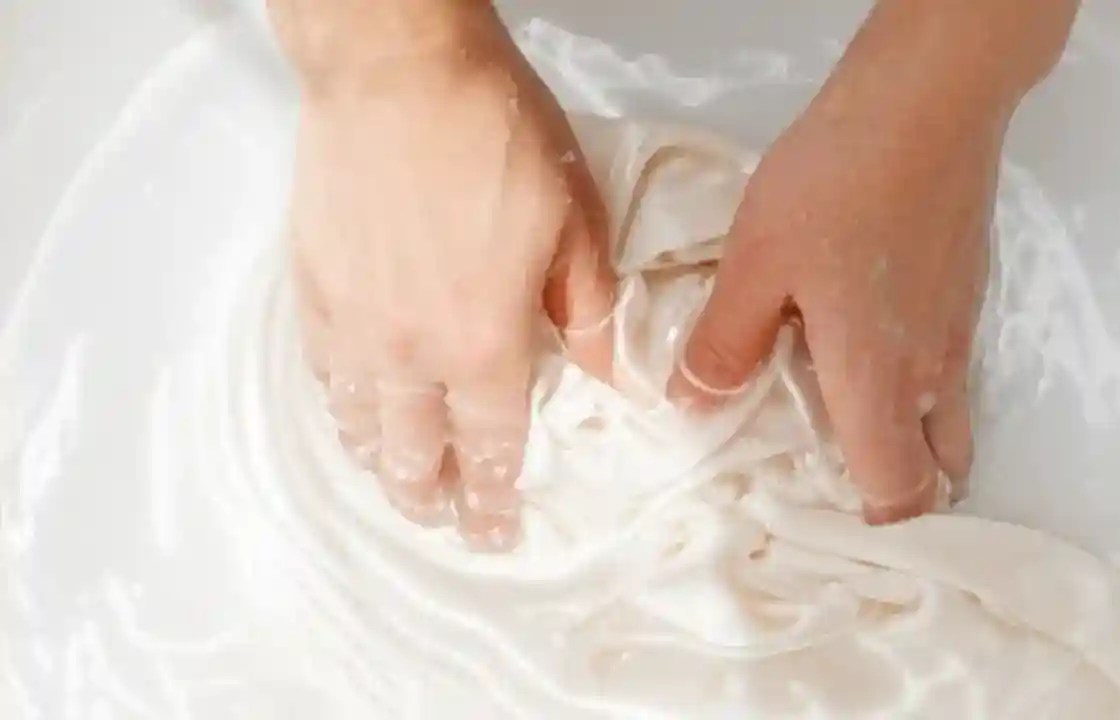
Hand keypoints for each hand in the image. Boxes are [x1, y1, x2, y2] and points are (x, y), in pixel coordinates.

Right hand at [272, 1, 615, 549]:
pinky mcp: (311, 285)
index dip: (491, 495)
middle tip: (441, 517)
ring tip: (395, 479)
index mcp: (482, 342)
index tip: (492, 529)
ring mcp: (351, 321)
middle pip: (413, 450)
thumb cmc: (494, 136)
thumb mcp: (573, 221)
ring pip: (358, 420)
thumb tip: (615, 380)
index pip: (489, 444)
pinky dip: (339, 403)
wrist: (397, 72)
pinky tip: (350, 407)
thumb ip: (590, 311)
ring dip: (379, 460)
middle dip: (430, 495)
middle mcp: (408, 350)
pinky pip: (321, 369)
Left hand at [670, 0, 1073, 522]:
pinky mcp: (965, 289)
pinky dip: (920, 388)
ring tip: (853, 424)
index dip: (876, 528)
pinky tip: (865, 346)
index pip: (899, 493)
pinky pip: (950, 368)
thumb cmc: (837, 187)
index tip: (832, 528)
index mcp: (879, 382)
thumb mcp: (755, 265)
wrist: (926, 105)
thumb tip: (693, 406)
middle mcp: (932, 371)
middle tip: (844, 483)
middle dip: (902, 492)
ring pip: (949, 418)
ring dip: (913, 440)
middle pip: (940, 469)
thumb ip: (725, 343)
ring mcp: (958, 330)